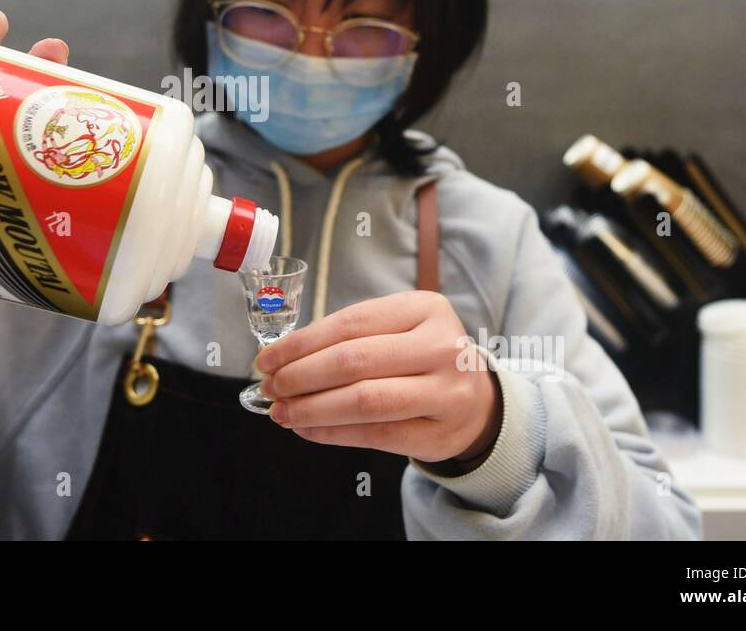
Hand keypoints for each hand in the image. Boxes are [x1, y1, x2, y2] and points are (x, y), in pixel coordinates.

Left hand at [255, 291, 502, 467]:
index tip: (267, 359)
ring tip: (282, 412)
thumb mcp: (398, 329)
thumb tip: (283, 360)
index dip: (301, 344)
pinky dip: (332, 433)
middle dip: (300, 376)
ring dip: (311, 409)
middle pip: (354, 362)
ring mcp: (446, 393)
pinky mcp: (440, 434)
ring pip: (364, 402)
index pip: (350, 324)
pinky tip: (308, 429)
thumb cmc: (422, 357)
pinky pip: (375, 436)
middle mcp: (442, 347)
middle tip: (270, 388)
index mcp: (426, 309)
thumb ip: (349, 337)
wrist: (477, 400)